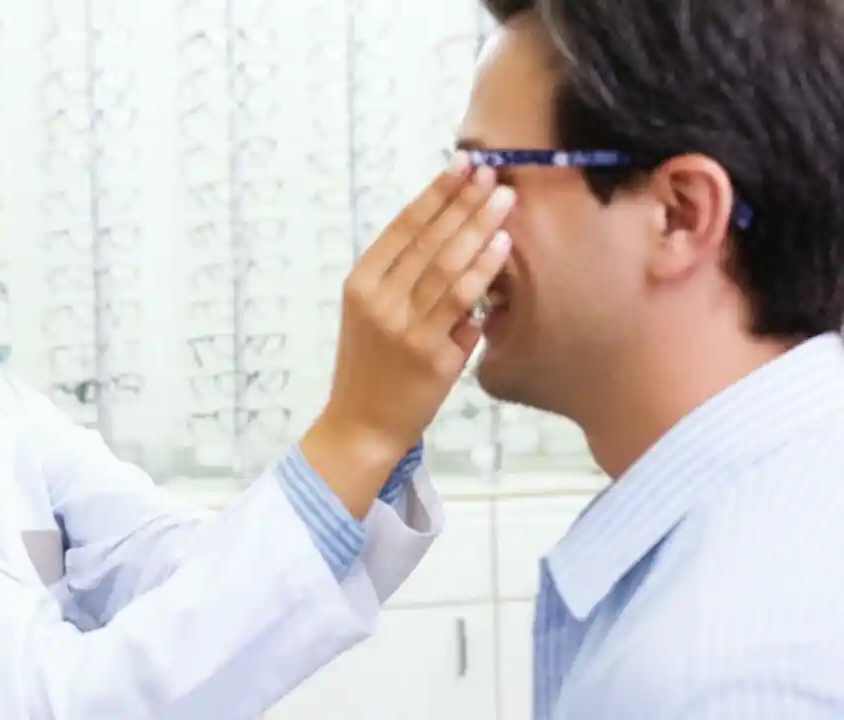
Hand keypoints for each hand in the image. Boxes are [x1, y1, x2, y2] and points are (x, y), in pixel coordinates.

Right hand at [300, 154, 513, 516]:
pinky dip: (483, 269)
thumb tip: (452, 235)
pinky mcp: (428, 353)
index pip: (402, 226)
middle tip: (494, 172)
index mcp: (360, 283)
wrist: (361, 425)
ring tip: (505, 199)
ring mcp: (402, 326)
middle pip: (428, 238)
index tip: (461, 164)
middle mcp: (377, 299)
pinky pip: (462, 302)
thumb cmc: (372, 367)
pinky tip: (503, 246)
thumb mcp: (371, 315)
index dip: (434, 193)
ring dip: (478, 226)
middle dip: (463, 200)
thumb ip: (402, 278)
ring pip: (446, 264)